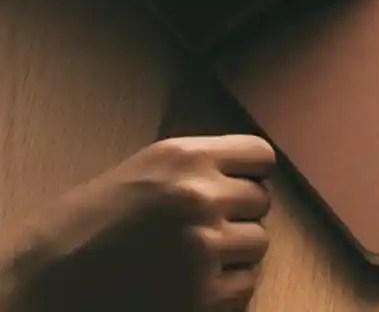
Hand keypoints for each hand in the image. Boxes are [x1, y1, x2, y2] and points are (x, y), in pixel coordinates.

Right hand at [0, 136, 274, 311]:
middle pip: (261, 201)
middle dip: (237, 216)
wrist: (45, 284)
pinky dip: (226, 289)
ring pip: (257, 243)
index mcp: (182, 157)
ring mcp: (204, 245)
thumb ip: (196, 169)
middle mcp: (199, 195)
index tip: (236, 188)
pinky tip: (188, 285)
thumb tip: (250, 175)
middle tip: (198, 231)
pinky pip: (246, 284)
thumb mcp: (141, 173)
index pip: (260, 156)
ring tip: (188, 259)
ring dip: (233, 253)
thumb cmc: (86, 227)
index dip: (250, 175)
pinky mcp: (204, 293)